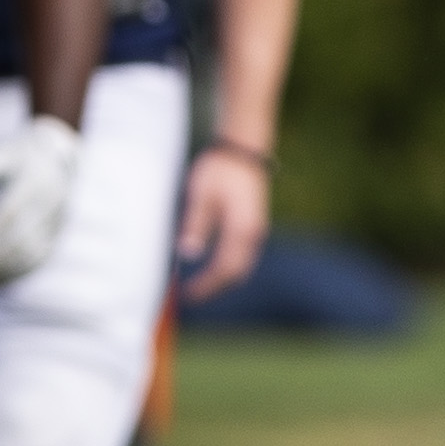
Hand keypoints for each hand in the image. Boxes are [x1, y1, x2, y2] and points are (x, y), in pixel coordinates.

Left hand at [0, 114, 79, 282]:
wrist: (63, 158)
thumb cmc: (25, 157)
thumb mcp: (10, 152)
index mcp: (35, 183)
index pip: (9, 217)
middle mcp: (49, 204)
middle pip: (19, 239)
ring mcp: (57, 222)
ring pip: (31, 252)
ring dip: (3, 268)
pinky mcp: (59, 234)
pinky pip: (40, 258)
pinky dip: (18, 272)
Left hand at [176, 143, 269, 301]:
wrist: (244, 150)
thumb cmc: (221, 169)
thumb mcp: (202, 195)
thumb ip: (196, 225)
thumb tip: (187, 254)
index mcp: (241, 230)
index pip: (224, 269)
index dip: (207, 285)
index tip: (188, 294)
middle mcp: (253, 235)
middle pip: (237, 273)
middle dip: (215, 287)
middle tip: (193, 295)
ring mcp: (256, 230)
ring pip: (242, 266)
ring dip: (223, 279)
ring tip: (201, 284)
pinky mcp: (253, 225)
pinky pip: (243, 255)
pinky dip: (229, 267)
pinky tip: (214, 265)